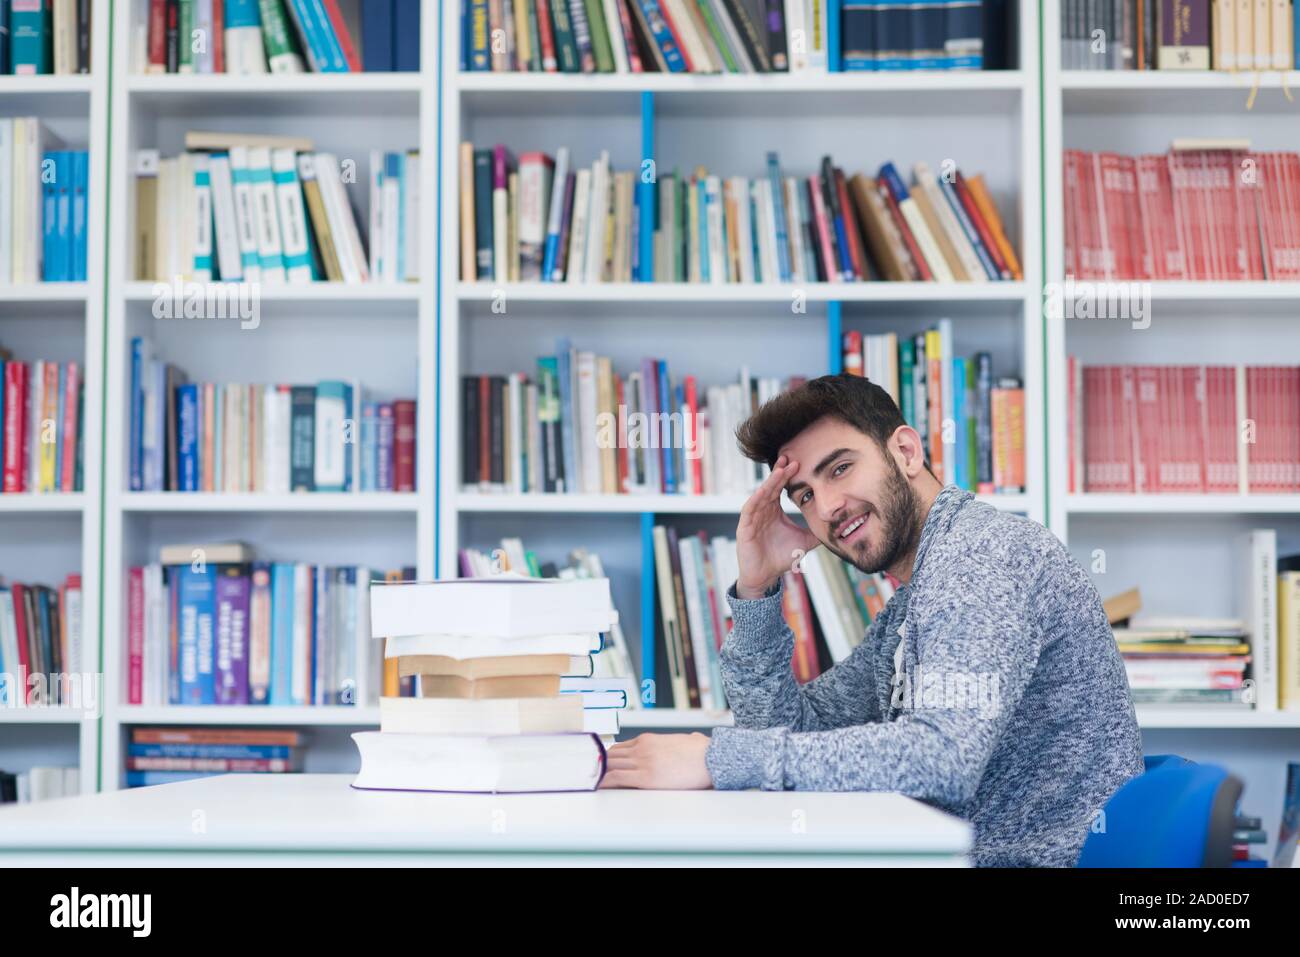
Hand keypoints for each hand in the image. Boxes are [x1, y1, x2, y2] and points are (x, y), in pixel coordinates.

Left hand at [599, 733, 713, 788]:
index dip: (609, 757)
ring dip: (599, 773)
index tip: (602, 764)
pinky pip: (618, 778)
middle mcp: (641, 748)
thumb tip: (695, 738)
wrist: (711, 758)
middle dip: (601, 765)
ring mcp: (642, 762)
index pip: (620, 748)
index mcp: (648, 739)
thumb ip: (684, 739)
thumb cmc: (703, 751)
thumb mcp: (688, 739)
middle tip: (589, 772)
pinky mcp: (646, 777)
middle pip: (612, 755)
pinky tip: (598, 785)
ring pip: (611, 766)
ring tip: (589, 780)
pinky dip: (605, 782)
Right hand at [735, 454, 819, 598]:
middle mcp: (762, 510)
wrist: (766, 576)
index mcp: (774, 510)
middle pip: (770, 486)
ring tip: (779, 469)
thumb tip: (837, 525)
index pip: (780, 488)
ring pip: (760, 494)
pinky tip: (763, 490)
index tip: (799, 463)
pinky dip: (756, 499)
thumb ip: (817, 531)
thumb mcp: (805, 541)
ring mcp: (753, 518)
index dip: (788, 475)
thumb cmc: (781, 557)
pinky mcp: (744, 527)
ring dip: (770, 482)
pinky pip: (749, 510)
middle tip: (790, 458)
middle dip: (780, 472)